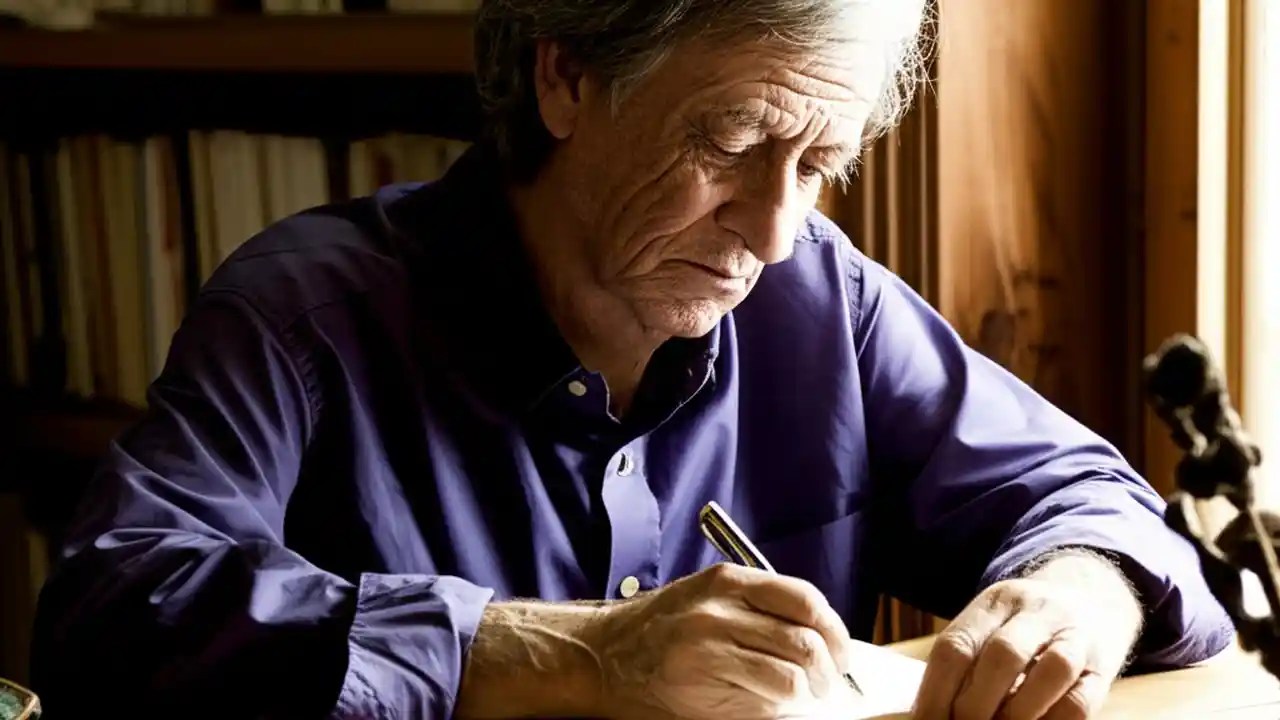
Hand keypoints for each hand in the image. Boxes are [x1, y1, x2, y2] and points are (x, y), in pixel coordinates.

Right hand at [593, 563, 857, 719]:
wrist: (604, 654)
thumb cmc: (662, 628)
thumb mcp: (707, 599)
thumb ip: (757, 609)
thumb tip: (821, 641)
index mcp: (728, 581)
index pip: (804, 599)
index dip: (834, 630)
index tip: (841, 652)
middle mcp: (719, 609)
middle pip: (803, 639)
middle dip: (829, 669)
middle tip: (830, 684)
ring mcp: (708, 646)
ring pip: (790, 674)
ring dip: (809, 693)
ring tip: (806, 698)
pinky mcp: (700, 681)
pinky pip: (763, 699)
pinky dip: (779, 706)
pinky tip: (771, 704)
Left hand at [912, 551, 1141, 719]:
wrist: (1093, 598)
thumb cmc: (1023, 626)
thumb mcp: (991, 624)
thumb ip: (966, 661)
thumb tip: (932, 713)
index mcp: (996, 602)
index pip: (956, 645)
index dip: (934, 692)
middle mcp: (1037, 612)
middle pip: (1002, 656)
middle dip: (975, 705)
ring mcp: (1075, 637)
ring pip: (1051, 671)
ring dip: (1018, 714)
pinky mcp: (1103, 668)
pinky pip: (1080, 701)